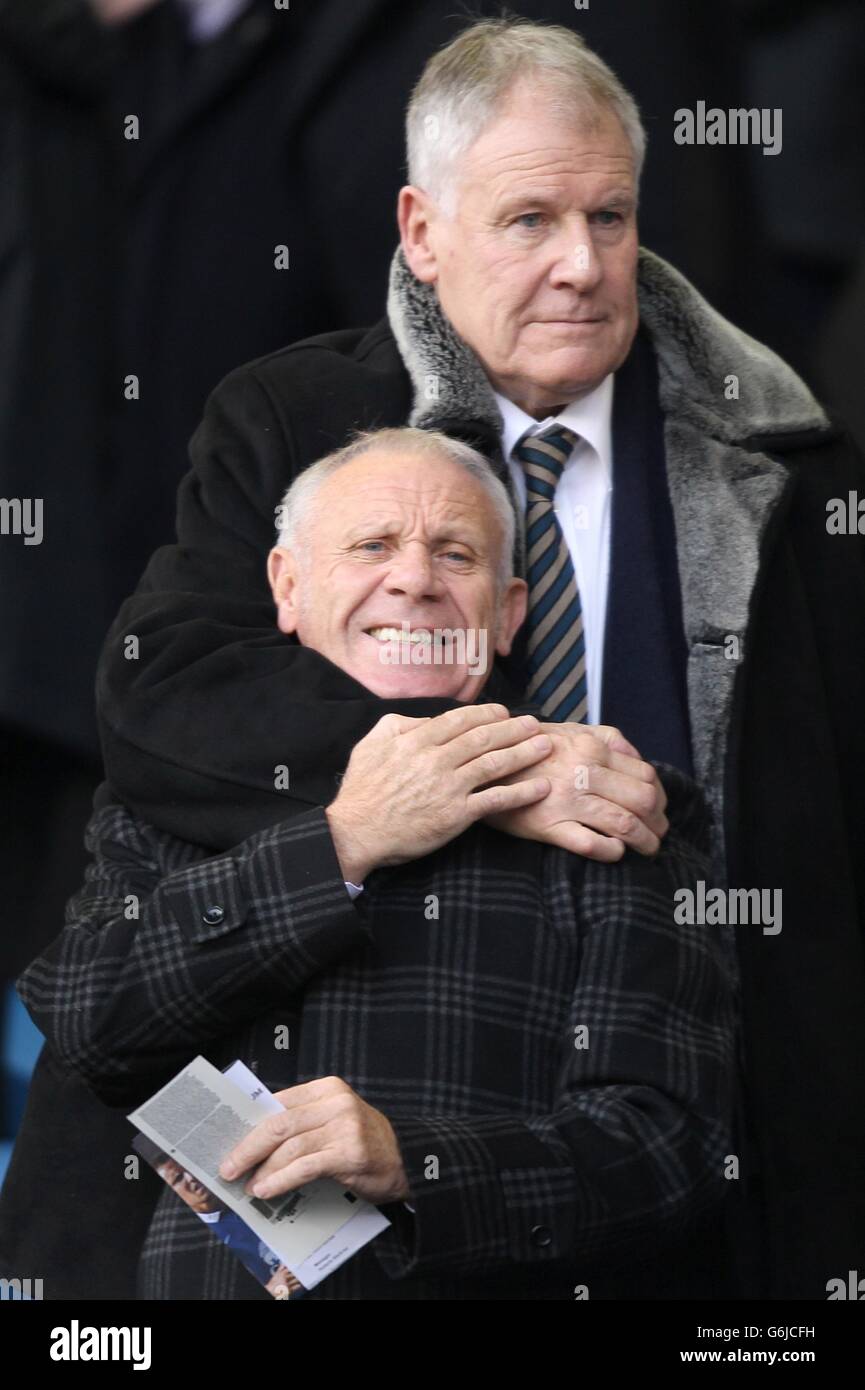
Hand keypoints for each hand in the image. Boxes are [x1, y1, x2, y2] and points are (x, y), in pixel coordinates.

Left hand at [218, 1076, 410, 1205]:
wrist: (405, 1160)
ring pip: (289, 1147)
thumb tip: (253, 1139)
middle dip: (248, 1148)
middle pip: (279, 1124)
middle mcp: (335, 1102)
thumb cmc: (363, 1142)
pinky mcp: (349, 1153)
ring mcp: (344, 1127)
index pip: (278, 1103)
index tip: (229, 1143)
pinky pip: (305, 1167)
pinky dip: (281, 1180)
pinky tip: (267, 1190)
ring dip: (263, 1170)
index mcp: (327, 1088)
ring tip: (248, 1185)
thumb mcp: (333, 1120)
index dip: (250, 1125)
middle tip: (228, 1167)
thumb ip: (301, 1122)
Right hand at [324, 703, 552, 881]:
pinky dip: (521, 792)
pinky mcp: (456, 815)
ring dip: (524, 753)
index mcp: (416, 740)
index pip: (460, 720)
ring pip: (494, 764)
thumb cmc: (362, 790)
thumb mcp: (370, 745)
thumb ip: (399, 726)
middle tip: (534, 723)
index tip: (504, 712)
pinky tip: (540, 787)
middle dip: (513, 728)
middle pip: (483, 738)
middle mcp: (436, 760)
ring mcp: (448, 788)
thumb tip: (425, 718)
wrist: (356, 832)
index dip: (487, 714)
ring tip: (545, 746)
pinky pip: (495, 800)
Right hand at [484, 723, 667, 861]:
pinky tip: (616, 852)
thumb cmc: (529, 748)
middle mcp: (583, 772)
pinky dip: (612, 851)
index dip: (660, 797)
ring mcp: (566, 801)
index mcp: (591, 747)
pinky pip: (592, 844)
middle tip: (658, 833)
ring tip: (647, 848)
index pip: (645, 776)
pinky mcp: (549, 826)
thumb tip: (637, 757)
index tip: (659, 810)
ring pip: (624, 825)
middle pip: (642, 801)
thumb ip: (607, 738)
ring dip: (644, 841)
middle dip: (658, 822)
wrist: (482, 765)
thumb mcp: (569, 730)